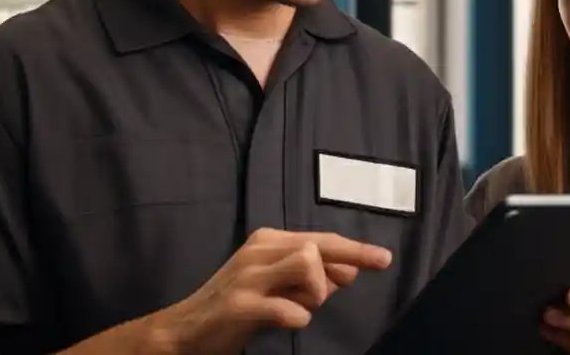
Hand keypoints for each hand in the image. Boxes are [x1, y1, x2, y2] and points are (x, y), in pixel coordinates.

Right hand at [147, 227, 392, 354]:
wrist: (185, 329)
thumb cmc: (238, 305)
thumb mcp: (277, 285)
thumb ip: (311, 277)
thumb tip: (350, 271)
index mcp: (270, 242)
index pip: (323, 240)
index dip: (356, 249)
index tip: (384, 259)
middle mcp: (260, 251)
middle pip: (319, 246)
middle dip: (351, 258)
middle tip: (370, 272)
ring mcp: (248, 276)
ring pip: (305, 264)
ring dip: (317, 289)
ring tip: (308, 304)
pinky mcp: (239, 304)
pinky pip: (285, 307)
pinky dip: (298, 316)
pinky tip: (293, 320)